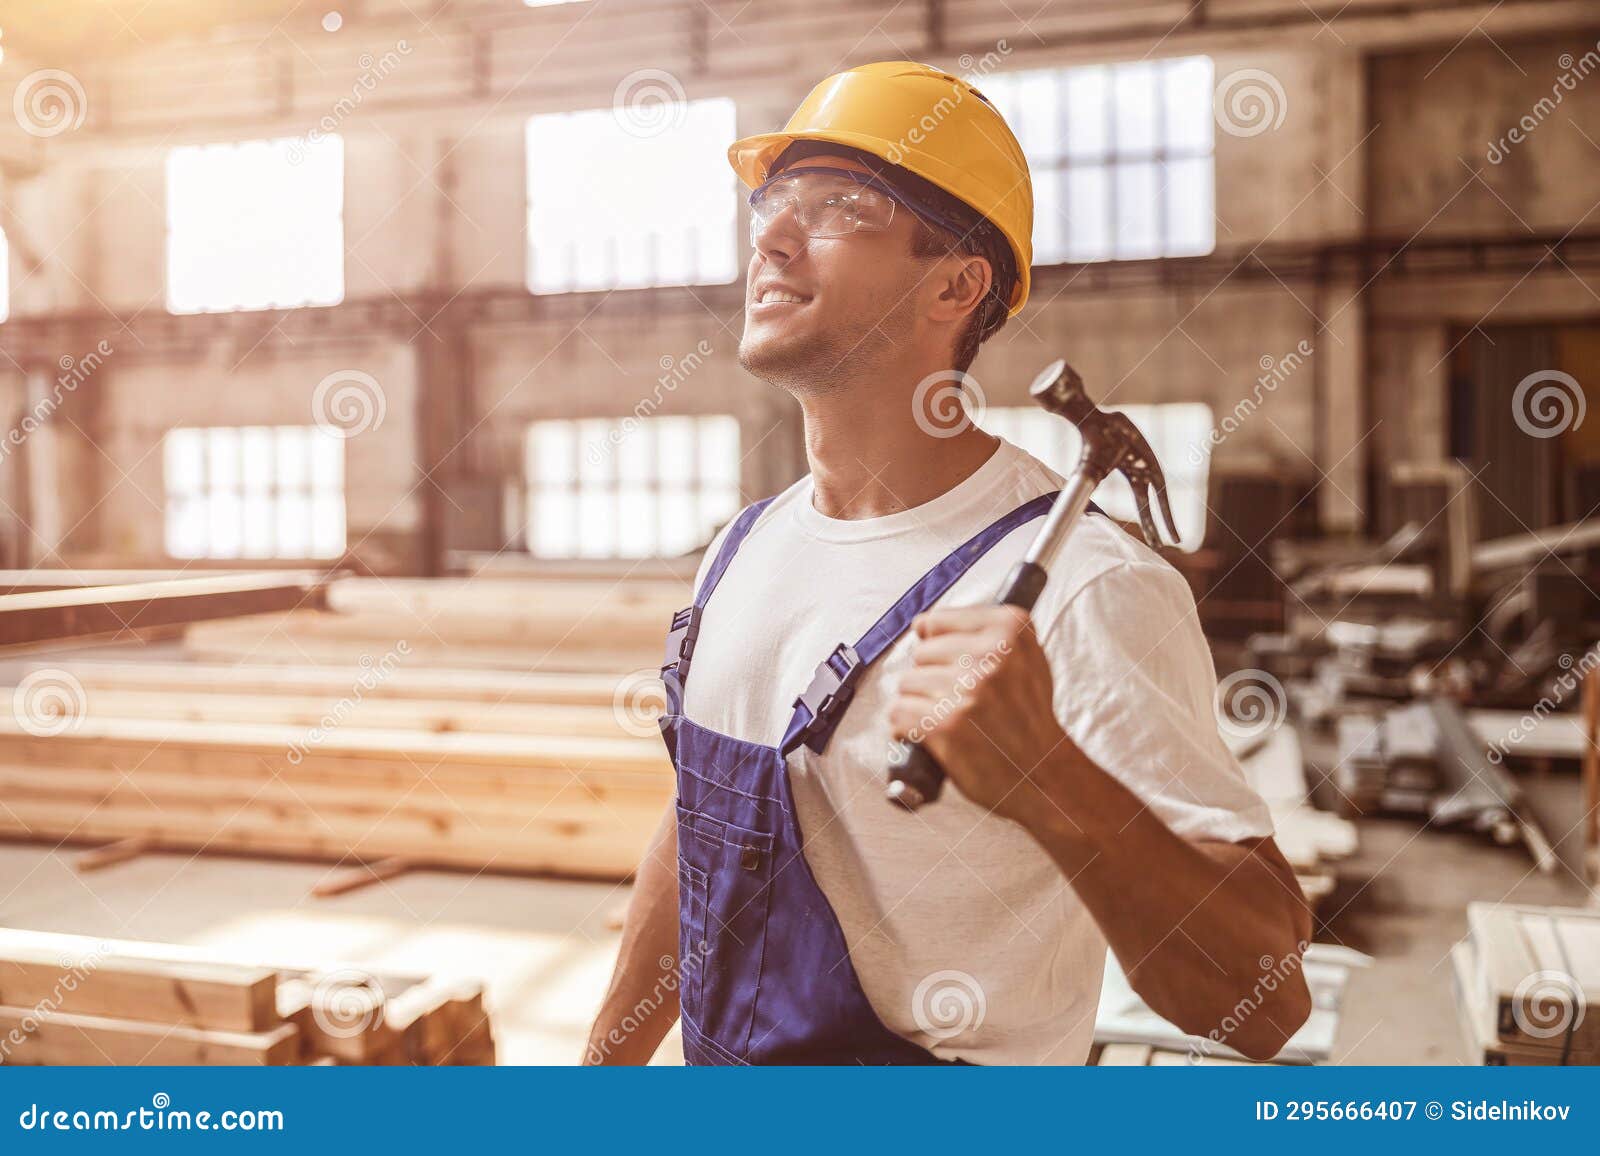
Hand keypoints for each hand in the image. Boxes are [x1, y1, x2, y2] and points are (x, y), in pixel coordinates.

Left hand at [887, 605, 1080, 825]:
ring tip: (947, 719)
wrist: (1044, 774)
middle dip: (931, 678)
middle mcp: (991, 655)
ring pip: (907, 683)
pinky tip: (930, 735)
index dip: (937, 645)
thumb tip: (921, 625)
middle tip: (958, 702)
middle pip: (920, 653)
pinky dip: (906, 728)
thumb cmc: (1028, 717)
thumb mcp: (1026, 659)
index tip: (950, 664)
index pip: (937, 621)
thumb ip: (982, 634)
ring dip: (919, 704)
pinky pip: (899, 713)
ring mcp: (967, 689)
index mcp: (1011, 630)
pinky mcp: (946, 723)